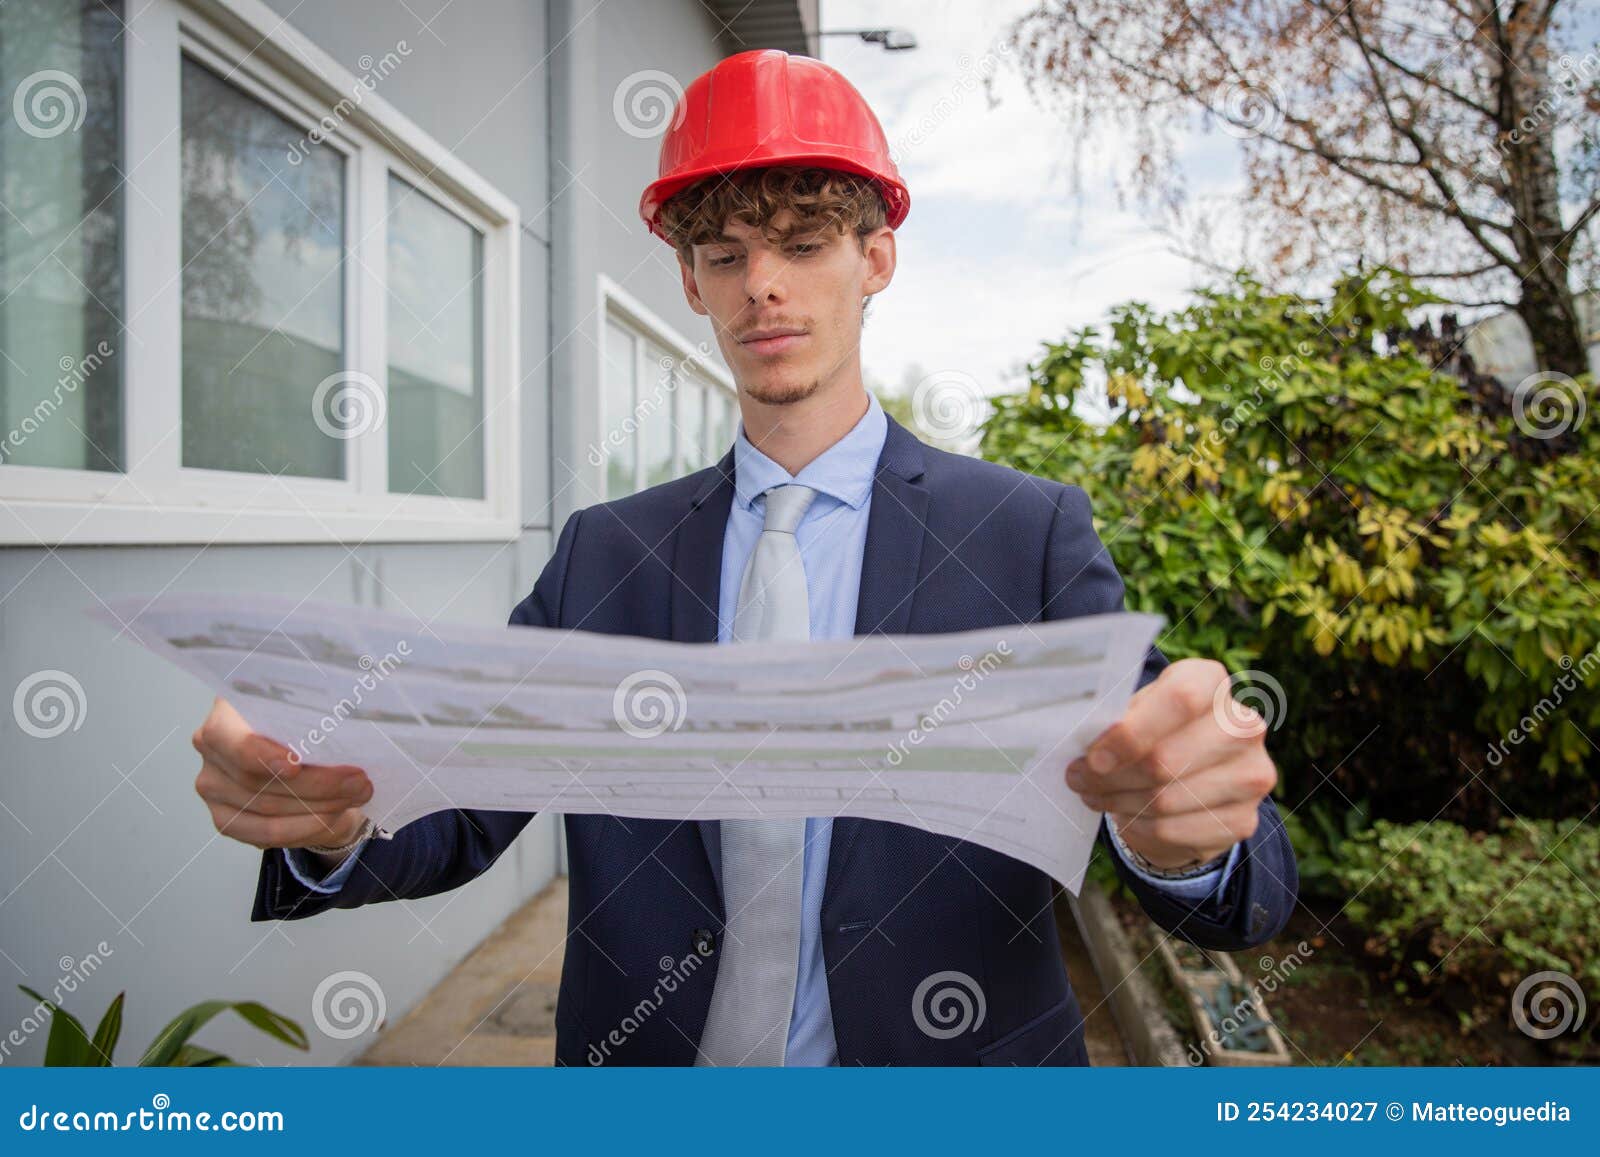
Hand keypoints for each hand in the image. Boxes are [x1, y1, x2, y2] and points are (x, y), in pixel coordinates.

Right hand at [192, 697, 371, 849]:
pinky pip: (265, 833)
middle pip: (256, 778)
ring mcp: (213, 784)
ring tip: (357, 794)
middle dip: (315, 783)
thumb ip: (319, 716)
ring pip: (266, 808)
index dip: (259, 754)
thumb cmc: (311, 727)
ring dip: (320, 806)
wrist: (309, 760)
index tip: (296, 765)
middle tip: (358, 781)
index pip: (228, 736)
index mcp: (227, 709)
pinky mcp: (225, 818)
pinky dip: (306, 827)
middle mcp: (211, 746)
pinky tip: (334, 816)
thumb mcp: (316, 712)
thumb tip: (351, 730)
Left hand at [1065, 659, 1276, 869]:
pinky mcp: (1243, 819)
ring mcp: (1251, 775)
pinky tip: (1126, 816)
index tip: (1095, 758)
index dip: (1132, 733)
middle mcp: (1242, 726)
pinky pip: (1174, 831)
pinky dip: (1139, 828)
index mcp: (1211, 683)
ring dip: (1119, 803)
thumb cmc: (1152, 732)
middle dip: (1112, 777)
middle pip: (1166, 759)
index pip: (1180, 699)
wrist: (1192, 778)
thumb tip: (1086, 748)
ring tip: (1097, 796)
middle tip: (1080, 780)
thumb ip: (1114, 721)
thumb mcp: (1133, 713)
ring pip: (1165, 800)